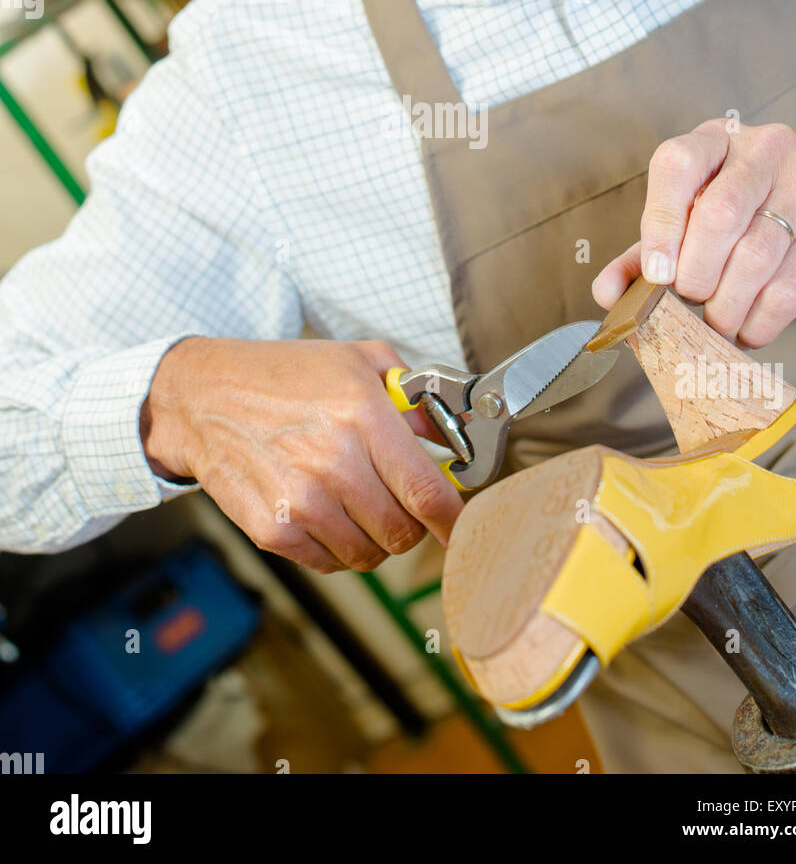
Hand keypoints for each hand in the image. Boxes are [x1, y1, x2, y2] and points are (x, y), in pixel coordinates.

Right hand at [140, 336, 463, 572]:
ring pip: (369, 554)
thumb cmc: (285, 375)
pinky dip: (336, 548)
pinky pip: (329, 563)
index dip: (455, 522)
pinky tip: (323, 512)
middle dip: (413, 524)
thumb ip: (414, 399)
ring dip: (373, 537)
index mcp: (362, 415)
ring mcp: (299, 501)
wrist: (204, 397)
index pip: (427, 493)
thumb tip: (454, 439)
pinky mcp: (272, 530)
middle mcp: (333, 462)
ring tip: (355, 502)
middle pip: (402, 532)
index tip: (462, 528)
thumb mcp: (358, 362)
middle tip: (399, 502)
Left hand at [591, 120, 795, 346]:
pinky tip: (749, 330)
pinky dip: (761, 319)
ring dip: (727, 304)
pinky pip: (790, 283)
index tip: (656, 275)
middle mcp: (761, 149)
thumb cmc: (749, 218)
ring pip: (756, 253)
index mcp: (713, 141)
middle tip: (690, 300)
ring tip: (717, 323)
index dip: (661, 223)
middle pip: (719, 213)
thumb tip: (607, 294)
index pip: (677, 164)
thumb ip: (644, 256)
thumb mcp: (692, 225)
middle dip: (696, 273)